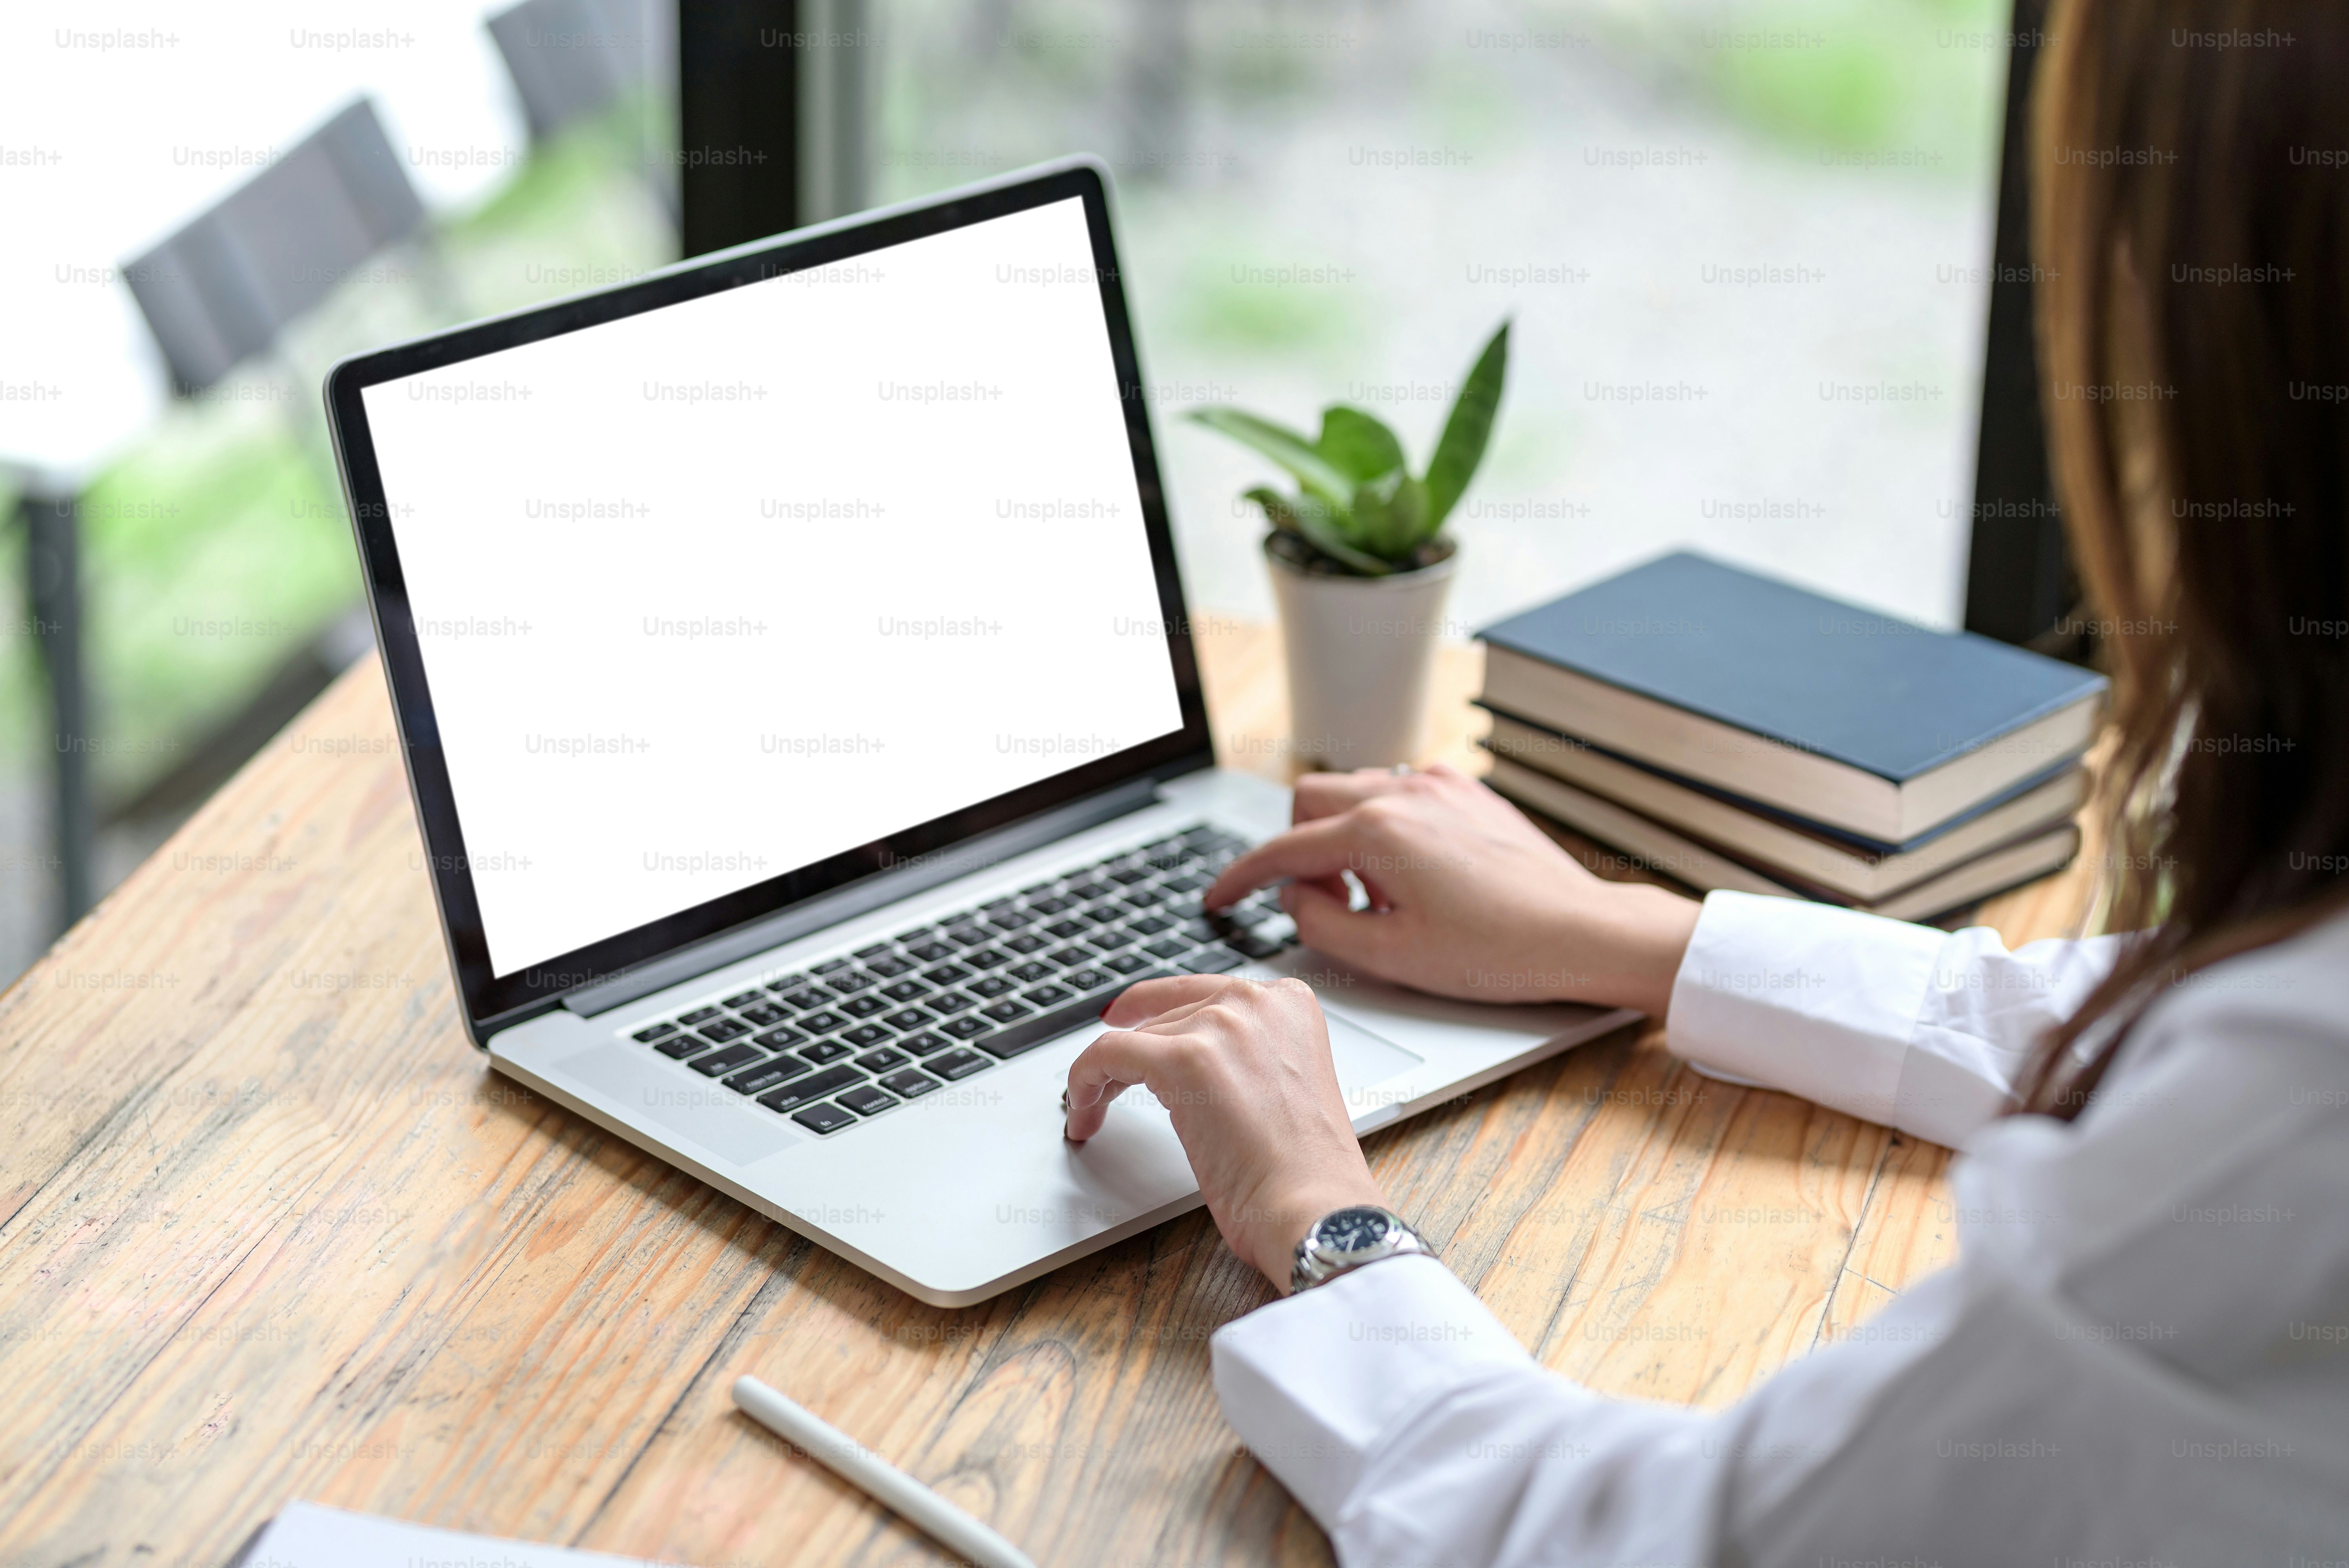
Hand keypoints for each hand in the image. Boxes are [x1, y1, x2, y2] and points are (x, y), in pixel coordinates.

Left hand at [1064, 973, 1383, 1288]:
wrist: (1314, 1207)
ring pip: (1132, 1037)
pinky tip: (1082, 1111)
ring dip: (1104, 1077)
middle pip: (1164, 1015)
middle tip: (1104, 1082)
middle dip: (1131, 1054)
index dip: (1157, 1011)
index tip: (1131, 1021)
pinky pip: (1107, 1054)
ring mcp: (1220, 1025)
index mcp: (1288, 1003)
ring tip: (1092, 1110)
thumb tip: (1193, 1063)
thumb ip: (1248, 1056)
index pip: (1203, 994)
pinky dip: (1084, 1081)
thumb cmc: (1306, 1171)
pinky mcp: (1183, 1058)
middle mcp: (1256, 1002)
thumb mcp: (1286, 1086)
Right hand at [1203, 763, 1700, 1016]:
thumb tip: (1296, 899)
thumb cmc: (1498, 950)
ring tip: (1381, 896)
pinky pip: (1400, 792)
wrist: (1582, 932)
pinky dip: (1387, 827)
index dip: (1241, 878)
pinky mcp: (1468, 791)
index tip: (1219, 897)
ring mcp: (1440, 784)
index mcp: (1379, 831)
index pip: (1283, 849)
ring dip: (1345, 837)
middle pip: (1311, 801)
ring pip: (1355, 791)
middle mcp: (1406, 792)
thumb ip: (1322, 925)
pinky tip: (1415, 875)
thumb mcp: (1391, 958)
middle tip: (1328, 904)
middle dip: (1301, 849)